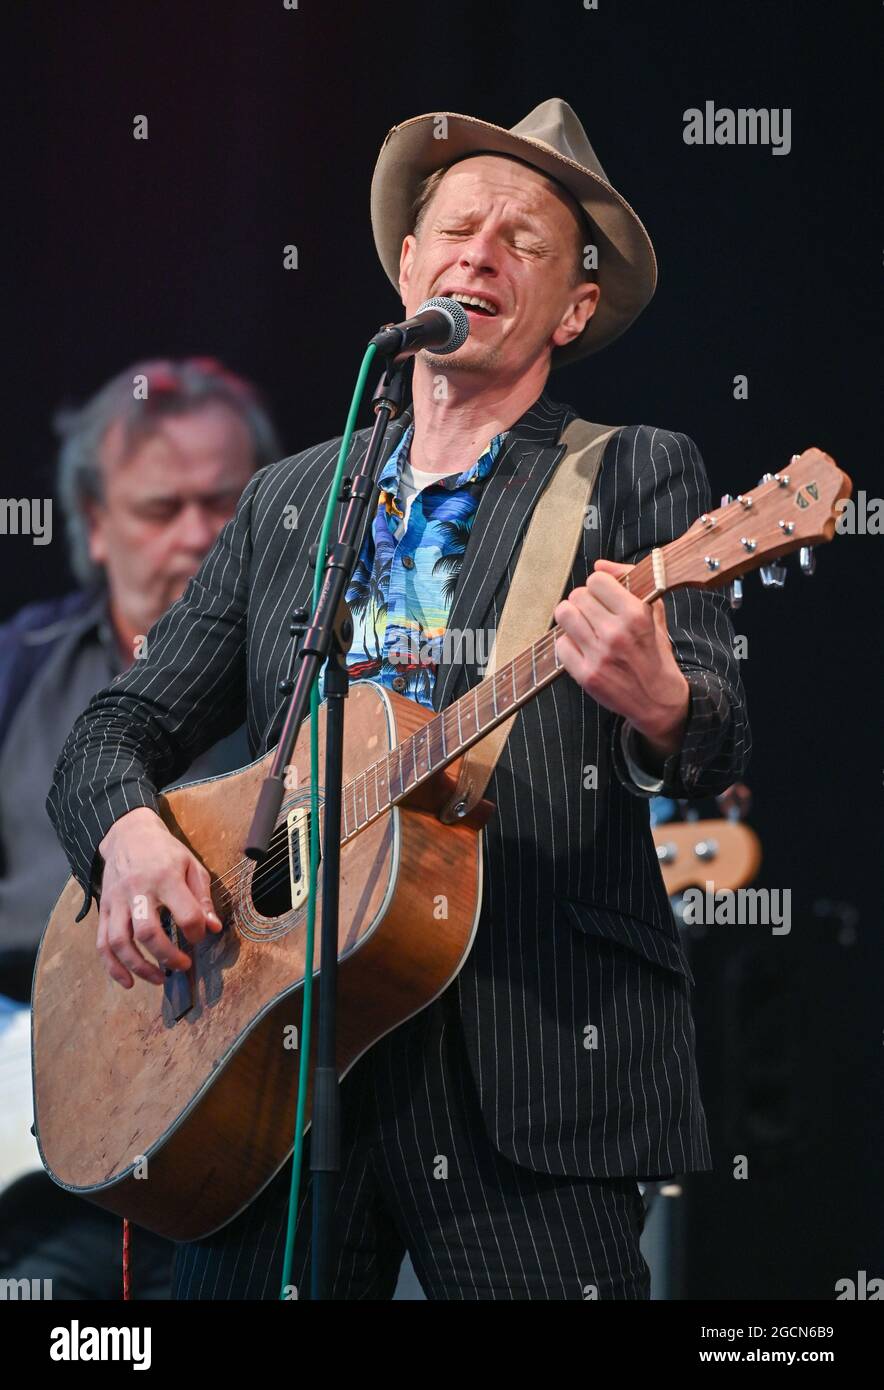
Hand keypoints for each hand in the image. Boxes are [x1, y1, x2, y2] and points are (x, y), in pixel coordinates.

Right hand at [96, 807, 222, 988]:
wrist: (128, 834)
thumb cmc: (166, 852)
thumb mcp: (192, 866)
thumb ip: (203, 898)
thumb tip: (213, 928)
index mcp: (166, 878)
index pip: (186, 913)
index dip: (196, 931)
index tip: (199, 936)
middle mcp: (138, 891)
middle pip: (147, 932)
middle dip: (167, 955)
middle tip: (183, 965)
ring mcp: (117, 901)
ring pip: (120, 942)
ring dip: (139, 967)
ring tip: (159, 979)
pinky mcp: (104, 909)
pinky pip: (102, 943)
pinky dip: (112, 966)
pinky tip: (128, 981)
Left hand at [553, 558, 689, 767]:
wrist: (658, 700)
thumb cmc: (655, 654)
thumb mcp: (653, 614)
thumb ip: (630, 582)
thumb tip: (600, 565)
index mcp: (636, 615)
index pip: (596, 580)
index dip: (598, 586)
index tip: (603, 596)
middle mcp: (616, 634)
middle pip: (577, 596)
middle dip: (584, 602)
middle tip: (593, 613)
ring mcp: (599, 655)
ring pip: (564, 615)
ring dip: (571, 618)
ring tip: (582, 625)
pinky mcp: (586, 675)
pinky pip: (560, 645)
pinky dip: (569, 644)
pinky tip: (582, 648)